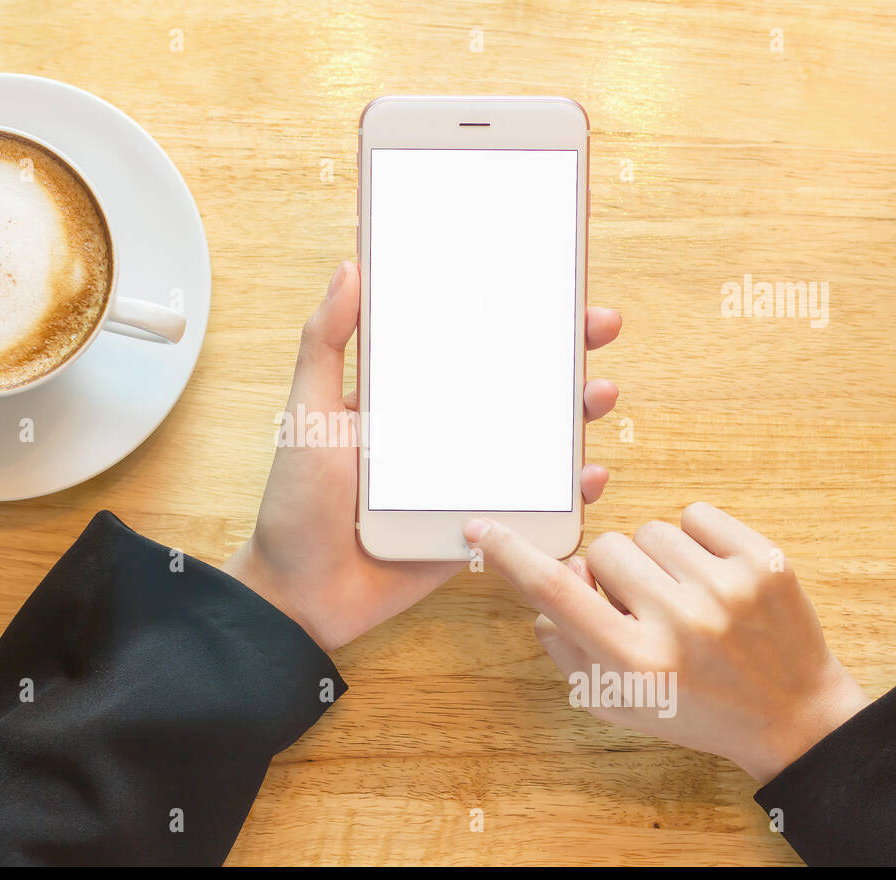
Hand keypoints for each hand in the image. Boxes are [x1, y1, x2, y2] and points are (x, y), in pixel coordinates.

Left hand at [224, 260, 622, 652]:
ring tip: (599, 395)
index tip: (552, 282)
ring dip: (577, 416)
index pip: (470, 344)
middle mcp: (443, 435)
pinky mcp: (480, 529)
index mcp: (408, 399)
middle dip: (565, 354)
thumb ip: (325, 343)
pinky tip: (588, 476)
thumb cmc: (296, 503)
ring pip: (537, 442)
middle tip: (599, 326)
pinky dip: (569, 493)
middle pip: (517, 386)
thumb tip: (350, 268)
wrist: (300, 594)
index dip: (513, 315)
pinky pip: (534, 507)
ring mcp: (466, 482)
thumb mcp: (307, 412)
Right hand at [465, 503, 870, 783]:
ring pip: (649, 530)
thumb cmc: (695, 710)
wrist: (793, 716)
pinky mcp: (765, 562)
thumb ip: (567, 647)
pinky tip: (709, 577)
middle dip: (612, 571)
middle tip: (641, 606)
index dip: (510, 556)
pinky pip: (695, 514)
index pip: (556, 593)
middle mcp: (681, 623)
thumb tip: (551, 585)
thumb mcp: (616, 701)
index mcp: (636, 662)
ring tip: (683, 598)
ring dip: (655, 559)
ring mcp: (727, 589)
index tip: (481, 529)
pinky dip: (694, 539)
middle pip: (605, 548)